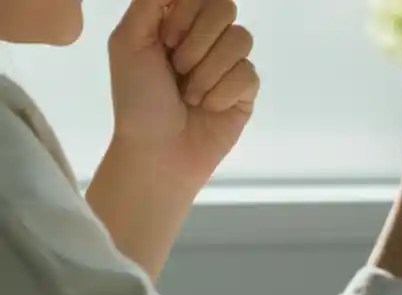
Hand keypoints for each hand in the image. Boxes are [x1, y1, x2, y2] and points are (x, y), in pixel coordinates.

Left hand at [106, 0, 259, 187]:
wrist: (159, 150)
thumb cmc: (137, 99)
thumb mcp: (129, 40)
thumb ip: (151, 1)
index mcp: (176, 20)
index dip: (185, 14)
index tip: (164, 41)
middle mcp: (205, 37)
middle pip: (226, 7)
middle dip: (198, 41)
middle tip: (176, 67)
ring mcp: (229, 62)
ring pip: (241, 39)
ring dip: (208, 71)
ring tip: (190, 94)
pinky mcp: (246, 90)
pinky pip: (248, 74)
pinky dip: (222, 93)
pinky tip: (208, 107)